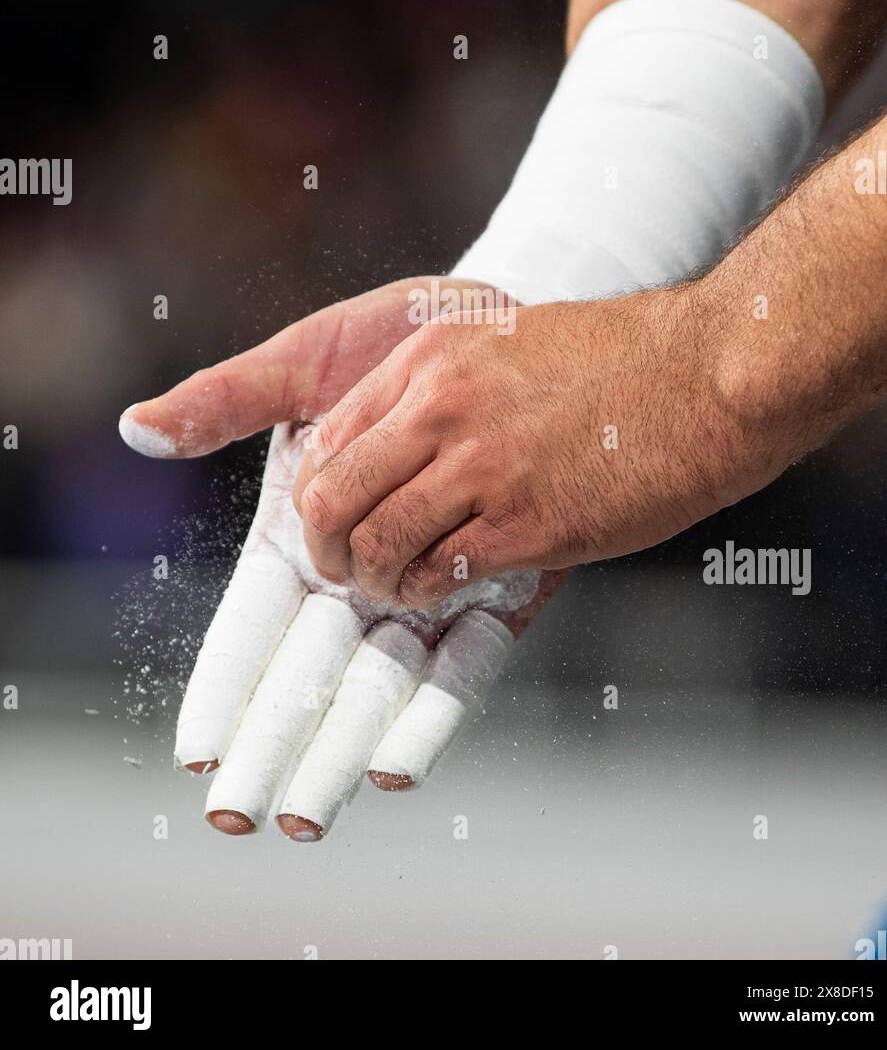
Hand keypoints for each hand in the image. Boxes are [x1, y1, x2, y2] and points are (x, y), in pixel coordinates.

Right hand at [119, 278, 564, 839]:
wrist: (508, 311)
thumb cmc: (395, 336)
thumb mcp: (308, 360)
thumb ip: (231, 400)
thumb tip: (139, 429)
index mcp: (303, 526)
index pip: (253, 620)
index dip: (225, 682)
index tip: (197, 751)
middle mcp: (362, 570)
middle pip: (306, 668)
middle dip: (273, 740)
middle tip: (237, 814)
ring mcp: (429, 584)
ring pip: (376, 678)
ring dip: (342, 746)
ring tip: (308, 814)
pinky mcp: (497, 585)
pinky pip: (463, 659)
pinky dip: (433, 707)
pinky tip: (403, 762)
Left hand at [292, 286, 769, 606]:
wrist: (706, 375)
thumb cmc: (623, 361)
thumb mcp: (507, 342)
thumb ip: (445, 388)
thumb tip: (402, 446)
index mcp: (431, 357)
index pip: (327, 438)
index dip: (318, 494)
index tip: (334, 519)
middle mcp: (441, 409)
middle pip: (330, 498)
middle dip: (326, 548)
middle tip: (346, 569)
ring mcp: (481, 468)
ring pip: (374, 546)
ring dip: (375, 581)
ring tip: (396, 586)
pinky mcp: (525, 525)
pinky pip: (437, 575)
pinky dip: (426, 593)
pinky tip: (444, 587)